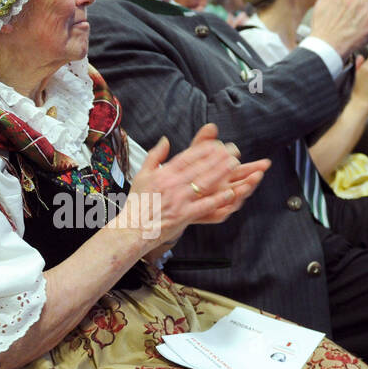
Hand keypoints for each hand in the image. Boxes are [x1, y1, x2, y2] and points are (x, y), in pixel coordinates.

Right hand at [122, 125, 269, 243]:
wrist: (132, 228)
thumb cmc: (137, 203)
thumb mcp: (142, 174)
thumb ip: (155, 155)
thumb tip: (165, 140)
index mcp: (164, 174)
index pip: (188, 157)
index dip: (205, 148)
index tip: (218, 143)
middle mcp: (173, 184)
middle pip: (200, 167)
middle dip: (219, 157)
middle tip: (234, 149)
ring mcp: (180, 200)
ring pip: (205, 183)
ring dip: (222, 172)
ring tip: (235, 164)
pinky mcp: (184, 215)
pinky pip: (205, 205)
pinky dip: (218, 199)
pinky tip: (231, 193)